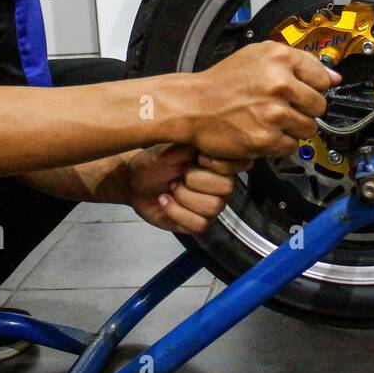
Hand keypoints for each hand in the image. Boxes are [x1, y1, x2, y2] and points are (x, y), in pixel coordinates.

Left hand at [123, 144, 250, 233]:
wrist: (134, 181)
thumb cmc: (154, 162)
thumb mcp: (169, 148)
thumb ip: (190, 147)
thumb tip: (205, 149)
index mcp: (219, 162)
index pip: (239, 164)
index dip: (219, 164)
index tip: (198, 159)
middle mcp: (220, 184)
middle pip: (226, 189)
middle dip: (195, 181)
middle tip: (179, 175)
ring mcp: (211, 205)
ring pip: (213, 208)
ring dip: (184, 197)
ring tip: (171, 188)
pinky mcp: (199, 223)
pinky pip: (200, 224)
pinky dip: (176, 212)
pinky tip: (166, 201)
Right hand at [176, 42, 340, 159]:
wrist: (193, 106)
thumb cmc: (223, 82)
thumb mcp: (259, 56)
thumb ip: (299, 63)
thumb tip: (334, 77)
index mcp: (280, 58)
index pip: (323, 78)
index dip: (312, 87)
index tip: (301, 91)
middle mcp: (279, 84)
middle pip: (319, 106)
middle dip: (304, 110)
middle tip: (283, 108)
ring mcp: (274, 113)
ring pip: (308, 128)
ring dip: (293, 129)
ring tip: (271, 120)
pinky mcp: (266, 138)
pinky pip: (291, 146)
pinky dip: (279, 144)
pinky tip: (263, 132)